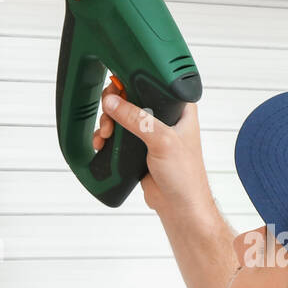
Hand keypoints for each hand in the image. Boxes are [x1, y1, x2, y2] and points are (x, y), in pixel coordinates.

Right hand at [93, 81, 213, 217]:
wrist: (179, 206)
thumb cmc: (185, 175)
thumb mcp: (162, 141)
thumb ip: (137, 119)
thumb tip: (114, 102)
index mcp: (179, 108)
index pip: (152, 83)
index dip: (132, 81)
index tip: (116, 88)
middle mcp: (166, 117)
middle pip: (132, 98)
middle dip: (114, 107)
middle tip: (109, 119)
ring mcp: (151, 132)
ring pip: (122, 117)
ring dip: (108, 123)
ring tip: (106, 135)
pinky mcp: (140, 148)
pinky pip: (119, 135)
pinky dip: (107, 137)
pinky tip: (102, 143)